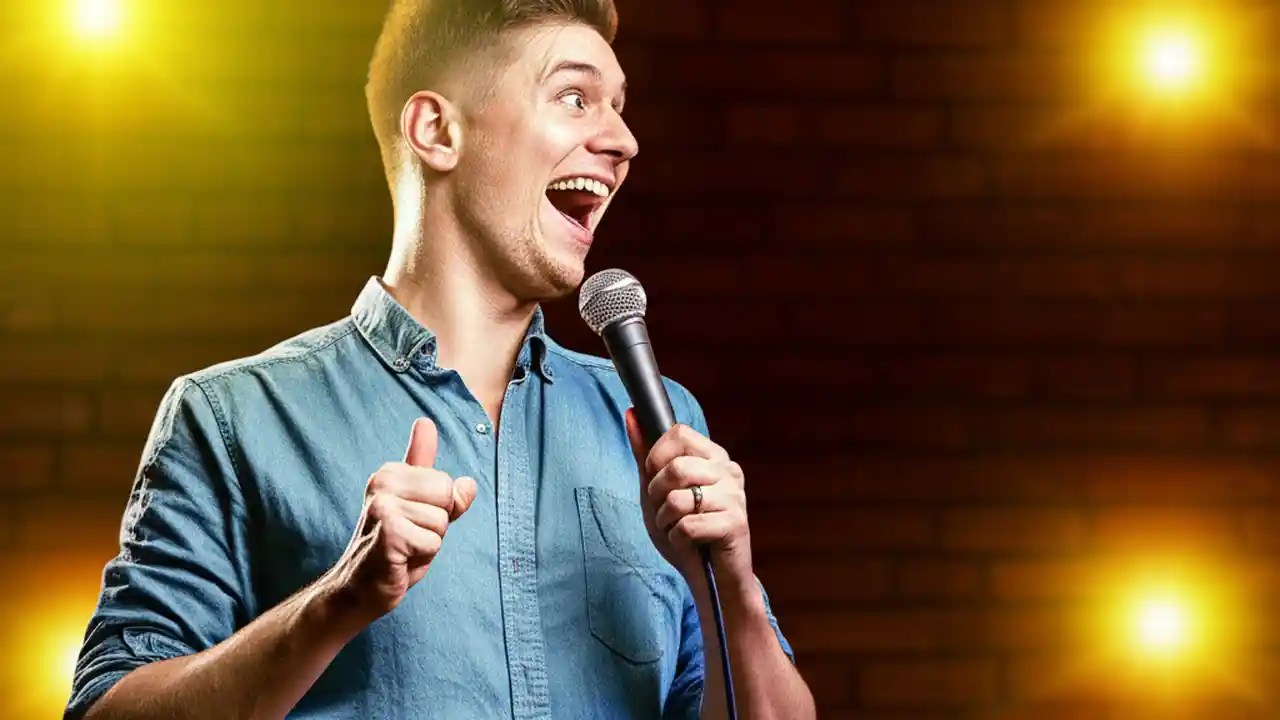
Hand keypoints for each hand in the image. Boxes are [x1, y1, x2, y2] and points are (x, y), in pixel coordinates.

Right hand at [321, 417, 476, 626]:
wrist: (360, 589)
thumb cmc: (395, 551)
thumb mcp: (423, 516)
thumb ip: (444, 493)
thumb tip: (470, 483)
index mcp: (389, 473)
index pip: (445, 482)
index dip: (438, 509)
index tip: (410, 522)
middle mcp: (382, 482)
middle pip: (446, 495)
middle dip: (437, 523)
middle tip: (409, 537)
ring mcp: (383, 506)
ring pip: (441, 521)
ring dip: (428, 542)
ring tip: (403, 548)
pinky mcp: (389, 531)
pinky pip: (433, 541)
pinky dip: (422, 555)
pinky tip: (400, 559)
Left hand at [624, 409, 752, 586]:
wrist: (712, 579)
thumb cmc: (686, 532)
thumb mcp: (657, 491)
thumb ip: (646, 454)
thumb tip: (631, 413)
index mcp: (715, 457)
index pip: (679, 433)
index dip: (656, 456)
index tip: (655, 479)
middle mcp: (729, 471)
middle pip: (676, 467)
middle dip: (657, 495)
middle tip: (666, 512)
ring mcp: (735, 497)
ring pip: (678, 498)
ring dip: (666, 520)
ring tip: (677, 529)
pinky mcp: (735, 524)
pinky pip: (687, 525)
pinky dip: (677, 539)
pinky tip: (690, 543)